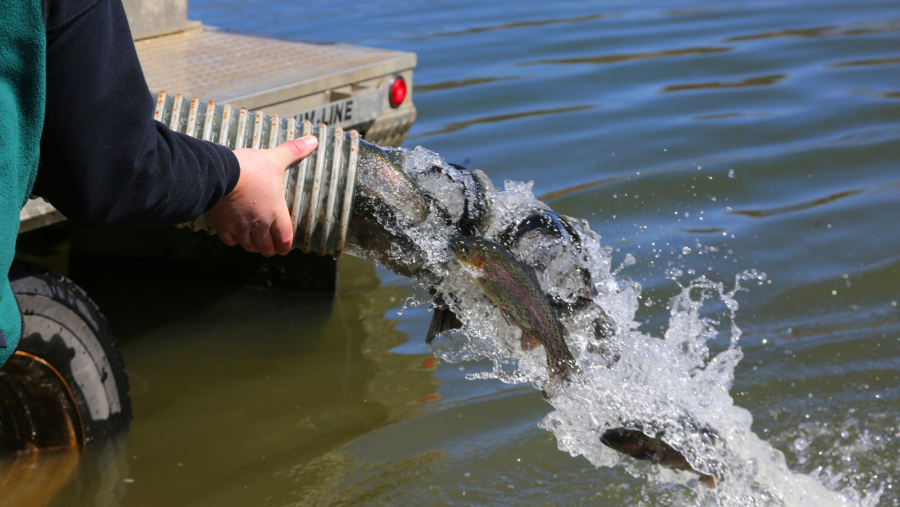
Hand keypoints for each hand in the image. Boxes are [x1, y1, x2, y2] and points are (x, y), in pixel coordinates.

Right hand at [205, 135, 317, 256]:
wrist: (218, 174)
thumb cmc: (249, 167)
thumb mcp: (274, 158)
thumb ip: (294, 151)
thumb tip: (314, 140)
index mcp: (275, 212)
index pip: (284, 239)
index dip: (285, 245)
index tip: (283, 247)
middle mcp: (259, 224)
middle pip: (266, 247)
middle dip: (269, 248)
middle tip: (269, 245)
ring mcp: (240, 227)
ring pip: (249, 246)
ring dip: (253, 246)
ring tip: (254, 242)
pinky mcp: (222, 226)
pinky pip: (230, 241)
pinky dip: (234, 241)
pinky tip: (236, 234)